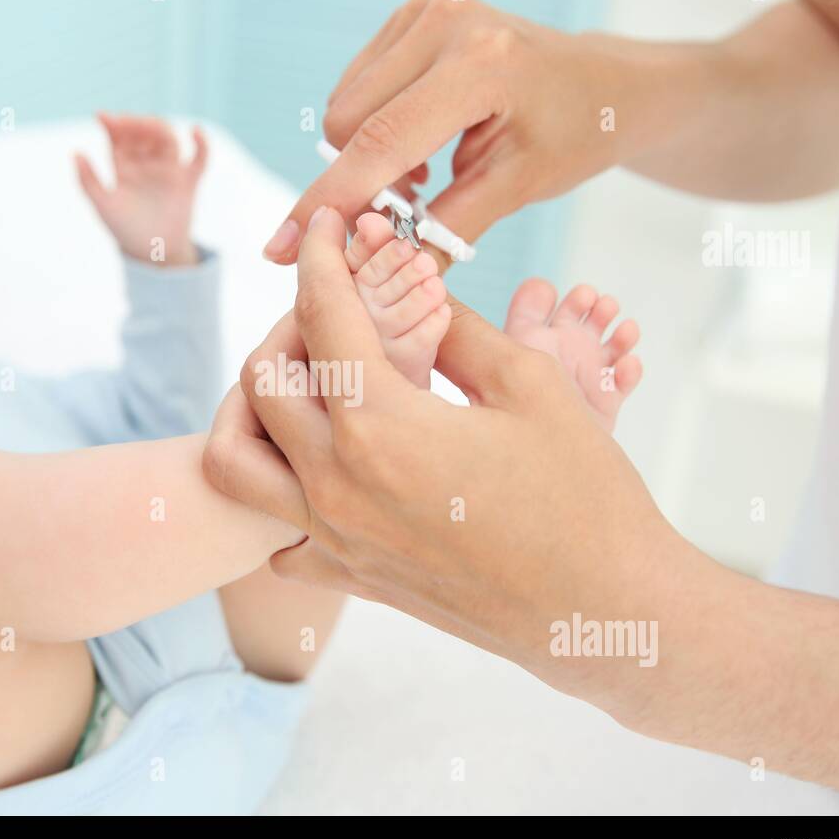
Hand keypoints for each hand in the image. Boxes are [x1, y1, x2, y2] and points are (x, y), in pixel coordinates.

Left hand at [75, 113, 207, 265]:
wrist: (151, 252)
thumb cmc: (124, 229)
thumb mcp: (102, 205)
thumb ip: (87, 181)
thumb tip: (76, 152)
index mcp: (123, 165)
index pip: (119, 137)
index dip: (112, 124)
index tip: (104, 117)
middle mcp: (146, 162)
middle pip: (144, 132)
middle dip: (138, 123)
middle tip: (130, 123)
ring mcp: (168, 169)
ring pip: (168, 139)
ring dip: (161, 129)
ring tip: (154, 128)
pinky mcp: (188, 180)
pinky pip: (199, 158)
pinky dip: (201, 143)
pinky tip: (195, 130)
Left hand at [209, 207, 687, 702]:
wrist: (603, 609)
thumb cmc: (584, 494)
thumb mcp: (531, 386)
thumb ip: (458, 329)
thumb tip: (417, 294)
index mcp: (382, 425)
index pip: (323, 317)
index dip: (323, 259)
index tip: (329, 230)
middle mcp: (338, 484)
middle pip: (260, 381)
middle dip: (288, 328)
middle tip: (334, 315)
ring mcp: (336, 539)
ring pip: (235, 464)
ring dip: (250, 413)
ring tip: (305, 390)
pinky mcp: (352, 578)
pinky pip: (276, 539)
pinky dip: (279, 498)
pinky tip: (323, 472)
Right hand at [262, 0, 639, 263]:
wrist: (600, 83)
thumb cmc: (571, 135)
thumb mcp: (517, 189)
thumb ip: (445, 231)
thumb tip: (381, 273)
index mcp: (479, 65)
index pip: (380, 141)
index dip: (329, 200)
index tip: (284, 246)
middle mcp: (445, 24)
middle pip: (349, 123)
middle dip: (362, 181)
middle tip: (411, 208)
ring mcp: (424, 12)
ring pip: (345, 107)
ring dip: (369, 155)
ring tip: (426, 174)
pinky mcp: (411, 15)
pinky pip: (358, 87)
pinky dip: (375, 128)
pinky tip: (421, 143)